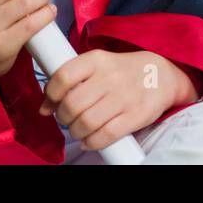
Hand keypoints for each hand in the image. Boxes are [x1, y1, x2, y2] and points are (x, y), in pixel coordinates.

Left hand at [38, 49, 181, 150]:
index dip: (50, 95)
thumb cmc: (120, 71)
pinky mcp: (136, 116)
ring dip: (75, 132)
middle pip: (73, 104)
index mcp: (96, 60)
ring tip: (77, 130)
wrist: (159, 74)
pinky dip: (91, 142)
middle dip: (62, 117)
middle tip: (65, 119)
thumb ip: (71, 80)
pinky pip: (106, 135)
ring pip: (87, 122)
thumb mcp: (97, 65)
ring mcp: (124, 97)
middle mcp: (109, 77)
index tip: (50, 104)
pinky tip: (88, 141)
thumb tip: (44, 108)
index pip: (63, 76)